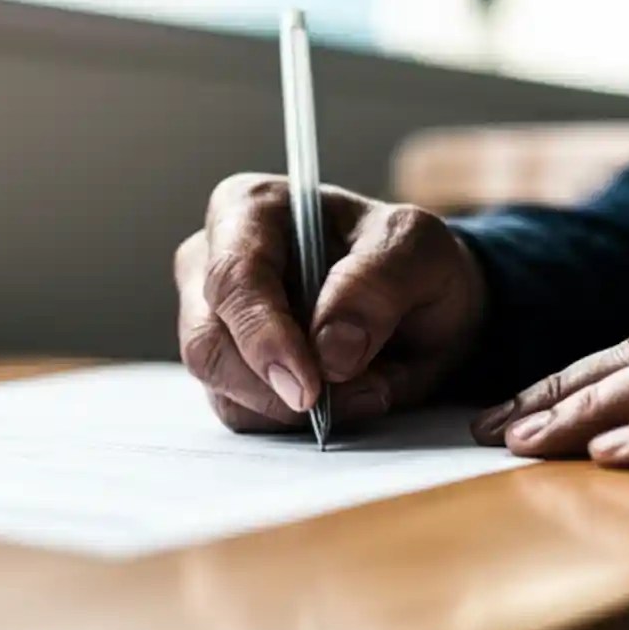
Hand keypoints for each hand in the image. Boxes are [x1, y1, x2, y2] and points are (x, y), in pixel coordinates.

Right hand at [175, 173, 484, 431]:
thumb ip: (377, 285)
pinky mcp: (226, 371)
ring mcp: (212, 320)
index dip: (263, 335)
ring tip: (363, 388)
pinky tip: (341, 400)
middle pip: (209, 341)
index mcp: (250, 208)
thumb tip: (330, 350)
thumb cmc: (408, 259)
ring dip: (290, 408)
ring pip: (220, 386)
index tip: (307, 385)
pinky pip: (240, 413)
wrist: (419, 303)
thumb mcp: (419, 251)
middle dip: (274, 386)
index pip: (232, 277)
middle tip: (344, 400)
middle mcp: (212, 261)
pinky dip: (292, 421)